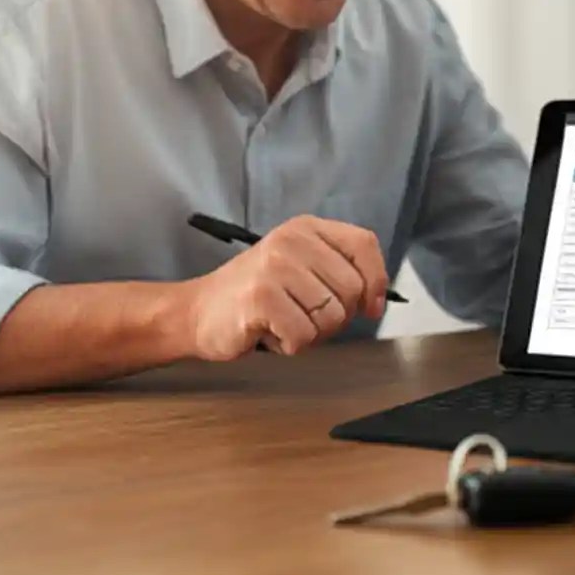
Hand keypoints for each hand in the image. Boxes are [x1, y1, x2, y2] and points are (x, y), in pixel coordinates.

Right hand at [183, 215, 388, 359]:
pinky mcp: (260, 298)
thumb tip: (376, 301)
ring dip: (312, 334)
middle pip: (352, 289)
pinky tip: (269, 332)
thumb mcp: (301, 268)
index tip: (370, 307)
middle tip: (304, 317)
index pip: (364, 245)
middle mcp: (291, 242)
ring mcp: (274, 268)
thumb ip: (338, 274)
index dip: (376, 281)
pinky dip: (290, 345)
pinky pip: (304, 336)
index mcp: (306, 229)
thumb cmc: (256, 296)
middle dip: (337, 317)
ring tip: (283, 322)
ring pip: (331, 318)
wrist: (198, 311)